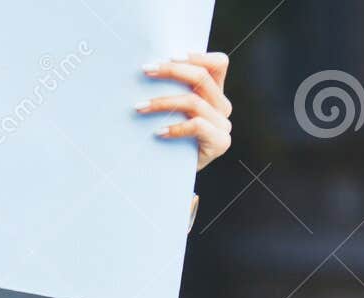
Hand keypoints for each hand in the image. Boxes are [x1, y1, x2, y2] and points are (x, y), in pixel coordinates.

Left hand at [140, 51, 231, 170]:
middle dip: (171, 71)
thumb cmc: (169, 139)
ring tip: (140, 106)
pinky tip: (158, 132)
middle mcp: (223, 106)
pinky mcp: (220, 143)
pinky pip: (197, 126)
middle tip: (146, 70)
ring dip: (163, 101)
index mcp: (215, 93)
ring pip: (194, 102)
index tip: (168, 56)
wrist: (174, 176)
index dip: (196, 56)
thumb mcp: (172, 110)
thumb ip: (172, 89)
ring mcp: (223, 125)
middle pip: (202, 78)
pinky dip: (175, 127)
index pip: (217, 64)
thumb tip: (149, 66)